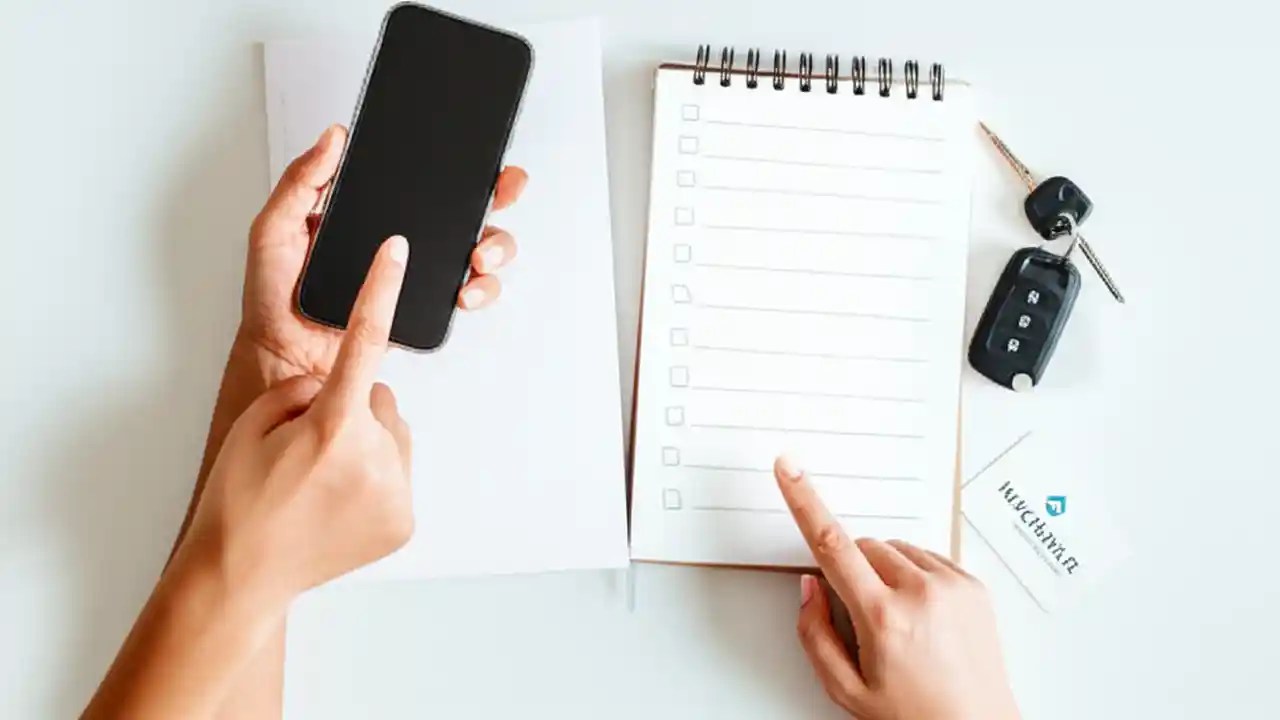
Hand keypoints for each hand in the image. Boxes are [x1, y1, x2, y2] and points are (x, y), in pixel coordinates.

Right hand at [180, 236, 414, 605]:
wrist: (242, 574)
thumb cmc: (239, 500)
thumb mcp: (256, 422)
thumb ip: (303, 386)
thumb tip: (338, 382)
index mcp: (333, 426)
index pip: (363, 341)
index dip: (379, 289)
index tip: (397, 250)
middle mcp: (375, 459)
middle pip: (377, 398)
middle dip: (347, 409)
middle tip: (306, 451)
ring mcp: (395, 494)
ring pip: (391, 434)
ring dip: (363, 443)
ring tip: (319, 480)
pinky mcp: (404, 520)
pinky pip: (396, 471)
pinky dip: (373, 478)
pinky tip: (337, 501)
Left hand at [241, 124, 526, 384]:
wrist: (285, 357)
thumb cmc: (273, 296)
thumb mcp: (274, 228)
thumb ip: (300, 182)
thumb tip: (334, 137)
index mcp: (374, 210)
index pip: (427, 178)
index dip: (464, 166)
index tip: (485, 160)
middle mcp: (405, 238)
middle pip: (469, 210)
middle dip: (497, 200)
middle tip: (499, 199)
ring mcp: (420, 274)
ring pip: (480, 252)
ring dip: (494, 248)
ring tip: (477, 258)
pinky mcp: (426, 308)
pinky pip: (468, 294)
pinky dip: (480, 291)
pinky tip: (464, 292)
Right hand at [774, 456, 1019, 719]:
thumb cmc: (914, 717)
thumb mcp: (846, 690)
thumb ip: (815, 634)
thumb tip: (810, 587)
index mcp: (883, 618)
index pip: (831, 544)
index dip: (804, 500)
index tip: (789, 468)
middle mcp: (920, 593)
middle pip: (863, 546)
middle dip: (852, 569)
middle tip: (862, 613)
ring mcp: (952, 586)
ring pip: (895, 549)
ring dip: (885, 571)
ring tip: (898, 620)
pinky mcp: (973, 585)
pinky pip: (928, 558)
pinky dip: (915, 576)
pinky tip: (920, 615)